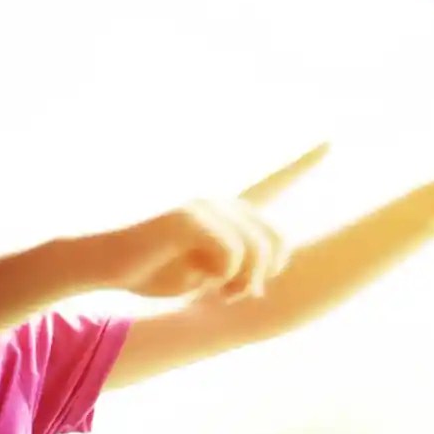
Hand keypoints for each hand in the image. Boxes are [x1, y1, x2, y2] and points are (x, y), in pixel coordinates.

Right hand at [94, 144, 327, 300]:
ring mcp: (204, 205)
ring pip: (256, 251)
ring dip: (240, 283)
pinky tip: (194, 279)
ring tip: (215, 292)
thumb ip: (233, 274)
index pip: (273, 182)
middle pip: (277, 239)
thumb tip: (258, 284)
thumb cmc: (146, 271)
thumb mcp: (199, 278)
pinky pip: (231, 256)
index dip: (303, 163)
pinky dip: (218, 278)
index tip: (332, 140)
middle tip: (232, 293)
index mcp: (223, 211)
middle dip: (264, 275)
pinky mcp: (188, 217)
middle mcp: (218, 201)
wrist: (101, 264)